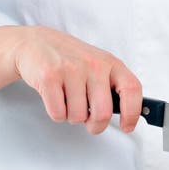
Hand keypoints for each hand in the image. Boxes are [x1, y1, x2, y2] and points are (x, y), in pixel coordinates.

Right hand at [12, 25, 142, 134]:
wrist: (36, 42)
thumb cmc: (70, 59)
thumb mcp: (97, 65)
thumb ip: (111, 87)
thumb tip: (127, 114)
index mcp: (110, 62)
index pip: (132, 89)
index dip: (132, 112)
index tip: (127, 126)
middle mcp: (93, 64)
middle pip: (103, 113)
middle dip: (95, 125)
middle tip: (89, 121)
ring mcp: (71, 69)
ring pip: (78, 117)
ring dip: (72, 116)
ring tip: (68, 98)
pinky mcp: (49, 77)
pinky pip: (58, 114)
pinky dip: (56, 113)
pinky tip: (55, 97)